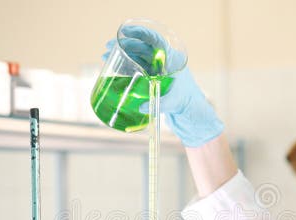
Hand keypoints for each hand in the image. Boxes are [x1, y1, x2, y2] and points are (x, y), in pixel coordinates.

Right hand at [101, 26, 223, 146]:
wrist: (189, 111)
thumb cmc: (185, 103)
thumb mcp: (173, 102)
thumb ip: (159, 103)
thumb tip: (140, 107)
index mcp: (171, 59)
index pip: (155, 40)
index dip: (140, 33)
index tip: (125, 32)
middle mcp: (163, 60)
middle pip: (142, 46)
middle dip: (125, 44)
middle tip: (109, 47)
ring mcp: (157, 68)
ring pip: (137, 54)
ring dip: (122, 52)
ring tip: (106, 54)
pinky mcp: (151, 76)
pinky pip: (136, 65)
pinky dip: (125, 64)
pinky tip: (114, 65)